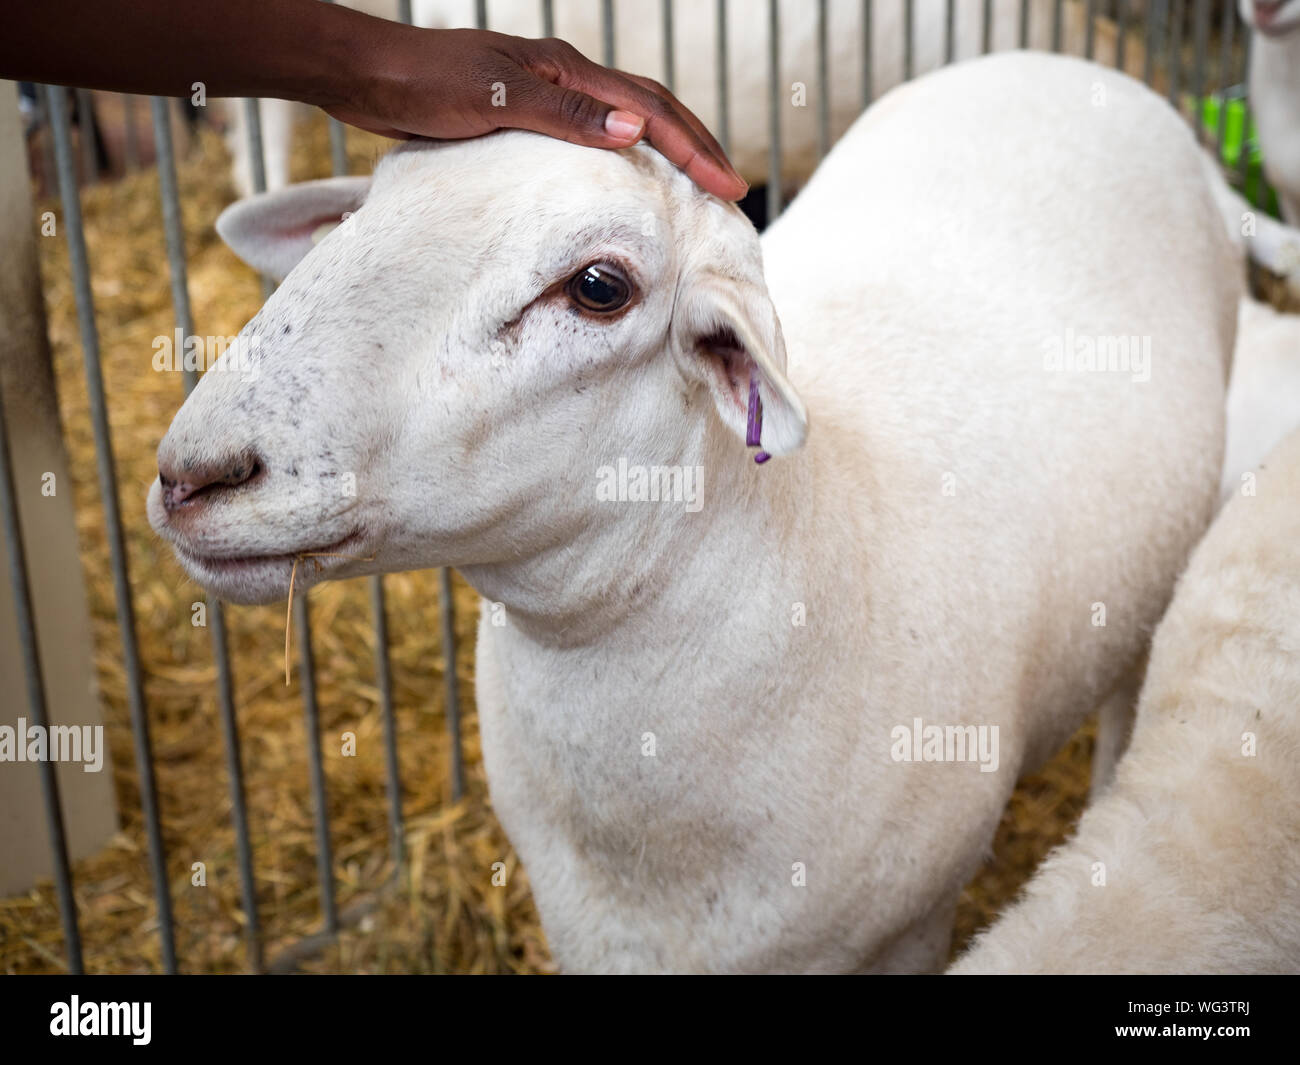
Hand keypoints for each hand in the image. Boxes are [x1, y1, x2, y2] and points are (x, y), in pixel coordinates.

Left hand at [327, 28, 747, 201]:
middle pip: (651, 108)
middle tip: (732, 188)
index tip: (730, 187)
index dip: (695, 150)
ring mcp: (547, 93)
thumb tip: (635, 128)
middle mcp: (565, 78)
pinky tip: (624, 176)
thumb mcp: (498, 100)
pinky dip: (626, 153)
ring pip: (627, 117)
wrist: (368, 75)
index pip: (651, 111)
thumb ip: (566, 114)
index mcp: (568, 72)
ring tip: (695, 181)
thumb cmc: (425, 85)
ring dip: (668, 147)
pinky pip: (595, 132)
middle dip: (696, 147)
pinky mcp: (525, 112)